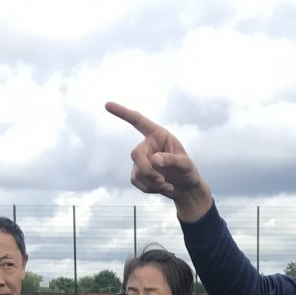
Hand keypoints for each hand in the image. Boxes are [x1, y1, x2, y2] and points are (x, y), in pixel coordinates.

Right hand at [105, 103, 212, 218]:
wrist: (186, 189)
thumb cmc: (188, 172)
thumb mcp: (186, 165)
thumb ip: (172, 160)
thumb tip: (154, 159)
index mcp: (158, 135)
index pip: (138, 121)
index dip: (123, 113)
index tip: (107, 105)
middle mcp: (148, 145)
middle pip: (136, 154)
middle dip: (147, 171)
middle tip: (161, 181)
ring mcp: (141, 160)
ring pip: (137, 172)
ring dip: (152, 183)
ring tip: (167, 186)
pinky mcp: (138, 174)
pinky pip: (137, 182)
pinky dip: (150, 188)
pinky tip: (162, 188)